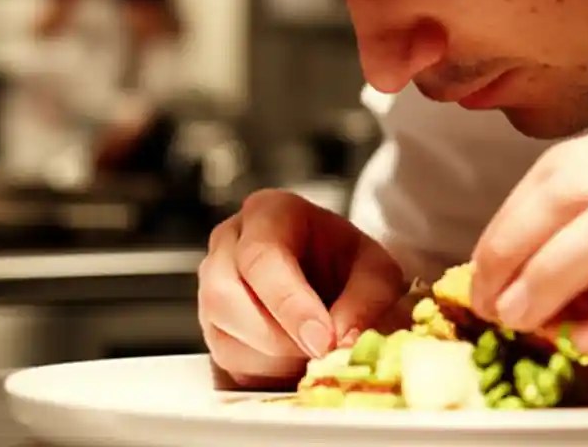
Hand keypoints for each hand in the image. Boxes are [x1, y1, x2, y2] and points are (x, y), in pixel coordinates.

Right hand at [198, 190, 405, 386]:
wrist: (334, 279)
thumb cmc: (348, 267)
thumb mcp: (376, 272)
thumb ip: (368, 301)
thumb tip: (343, 342)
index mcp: (267, 213)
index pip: (261, 257)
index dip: (290, 304)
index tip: (324, 340)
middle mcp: (228, 244)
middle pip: (225, 296)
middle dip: (278, 337)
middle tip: (322, 354)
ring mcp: (211, 286)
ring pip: (223, 335)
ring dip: (274, 360)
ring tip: (314, 354)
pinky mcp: (213, 328)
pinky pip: (227, 362)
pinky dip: (266, 374)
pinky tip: (295, 361)